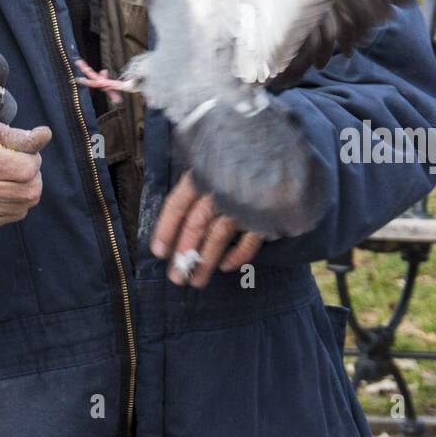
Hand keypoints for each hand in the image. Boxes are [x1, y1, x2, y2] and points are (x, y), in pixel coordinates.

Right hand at [0, 119, 49, 232]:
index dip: (33, 158)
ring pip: (28, 202)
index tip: (24, 153)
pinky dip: (19, 201)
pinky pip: (18, 214)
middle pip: (31, 189)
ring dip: (28, 187)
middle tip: (21, 165)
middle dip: (34, 174)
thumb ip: (17, 135)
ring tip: (13, 177)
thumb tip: (46, 134)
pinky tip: (6, 190)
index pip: (26, 168)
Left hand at [150, 171, 262, 287]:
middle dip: (185, 251)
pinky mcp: (265, 214)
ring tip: (196, 281)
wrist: (277, 156)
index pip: (178, 203)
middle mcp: (220, 189)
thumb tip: (179, 219)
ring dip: (206, 260)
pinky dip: (238, 255)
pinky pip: (250, 239)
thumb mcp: (213, 165)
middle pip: (196, 223)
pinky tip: (226, 267)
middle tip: (176, 276)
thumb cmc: (240, 165)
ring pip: (219, 234)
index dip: (166, 228)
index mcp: (203, 175)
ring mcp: (243, 202)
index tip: (158, 252)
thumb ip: (197, 186)